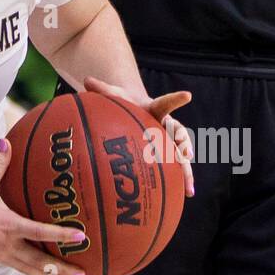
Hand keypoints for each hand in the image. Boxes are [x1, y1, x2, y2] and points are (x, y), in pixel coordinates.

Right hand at [0, 138, 87, 274]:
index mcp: (9, 225)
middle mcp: (8, 244)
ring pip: (30, 270)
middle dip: (62, 268)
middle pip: (40, 261)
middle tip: (83, 273)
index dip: (61, 234)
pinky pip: (19, 268)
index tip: (80, 236)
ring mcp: (2, 254)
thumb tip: (6, 141)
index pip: (41, 232)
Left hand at [83, 76, 194, 197]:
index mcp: (155, 109)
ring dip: (186, 171)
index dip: (176, 100)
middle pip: (179, 132)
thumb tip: (86, 80)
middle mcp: (166, 124)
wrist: (135, 110)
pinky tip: (184, 195)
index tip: (188, 95)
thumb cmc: (125, 102)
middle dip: (184, 144)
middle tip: (186, 154)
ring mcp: (168, 140)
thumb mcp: (115, 94)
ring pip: (181, 154)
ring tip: (189, 189)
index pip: (165, 104)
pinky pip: (175, 167)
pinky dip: (180, 179)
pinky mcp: (166, 153)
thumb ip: (103, 89)